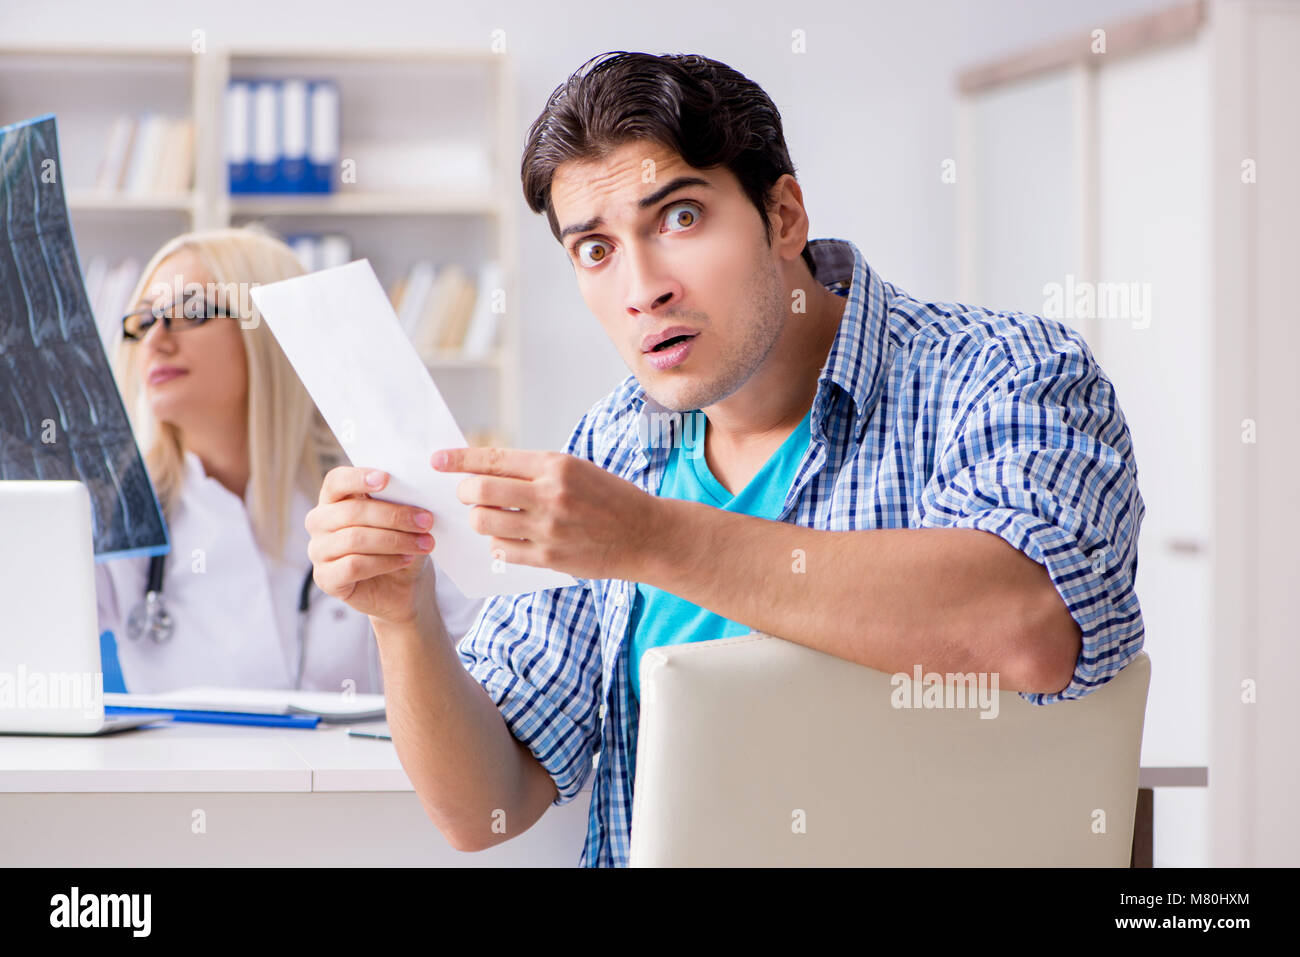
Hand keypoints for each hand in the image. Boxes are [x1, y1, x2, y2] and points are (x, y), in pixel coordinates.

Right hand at [305, 466, 437, 624]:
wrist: (404, 587)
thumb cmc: (400, 545)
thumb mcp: (403, 520)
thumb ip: (398, 502)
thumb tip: (412, 489)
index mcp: (335, 499)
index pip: (336, 481)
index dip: (358, 478)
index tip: (387, 479)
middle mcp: (320, 522)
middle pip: (351, 511)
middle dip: (393, 515)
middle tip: (426, 521)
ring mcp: (319, 551)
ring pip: (355, 539)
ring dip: (395, 540)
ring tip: (423, 543)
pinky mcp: (325, 578)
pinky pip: (354, 565)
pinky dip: (385, 562)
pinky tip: (405, 560)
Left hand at [432, 447, 661, 580]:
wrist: (646, 535)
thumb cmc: (610, 498)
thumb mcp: (576, 470)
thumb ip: (534, 471)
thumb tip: (486, 473)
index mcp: (556, 466)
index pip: (494, 459)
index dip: (459, 459)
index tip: (438, 460)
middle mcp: (550, 495)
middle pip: (480, 491)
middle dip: (465, 492)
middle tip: (467, 494)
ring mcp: (548, 529)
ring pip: (485, 522)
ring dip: (479, 519)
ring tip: (491, 517)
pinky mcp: (549, 558)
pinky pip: (502, 550)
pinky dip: (497, 543)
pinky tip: (507, 538)